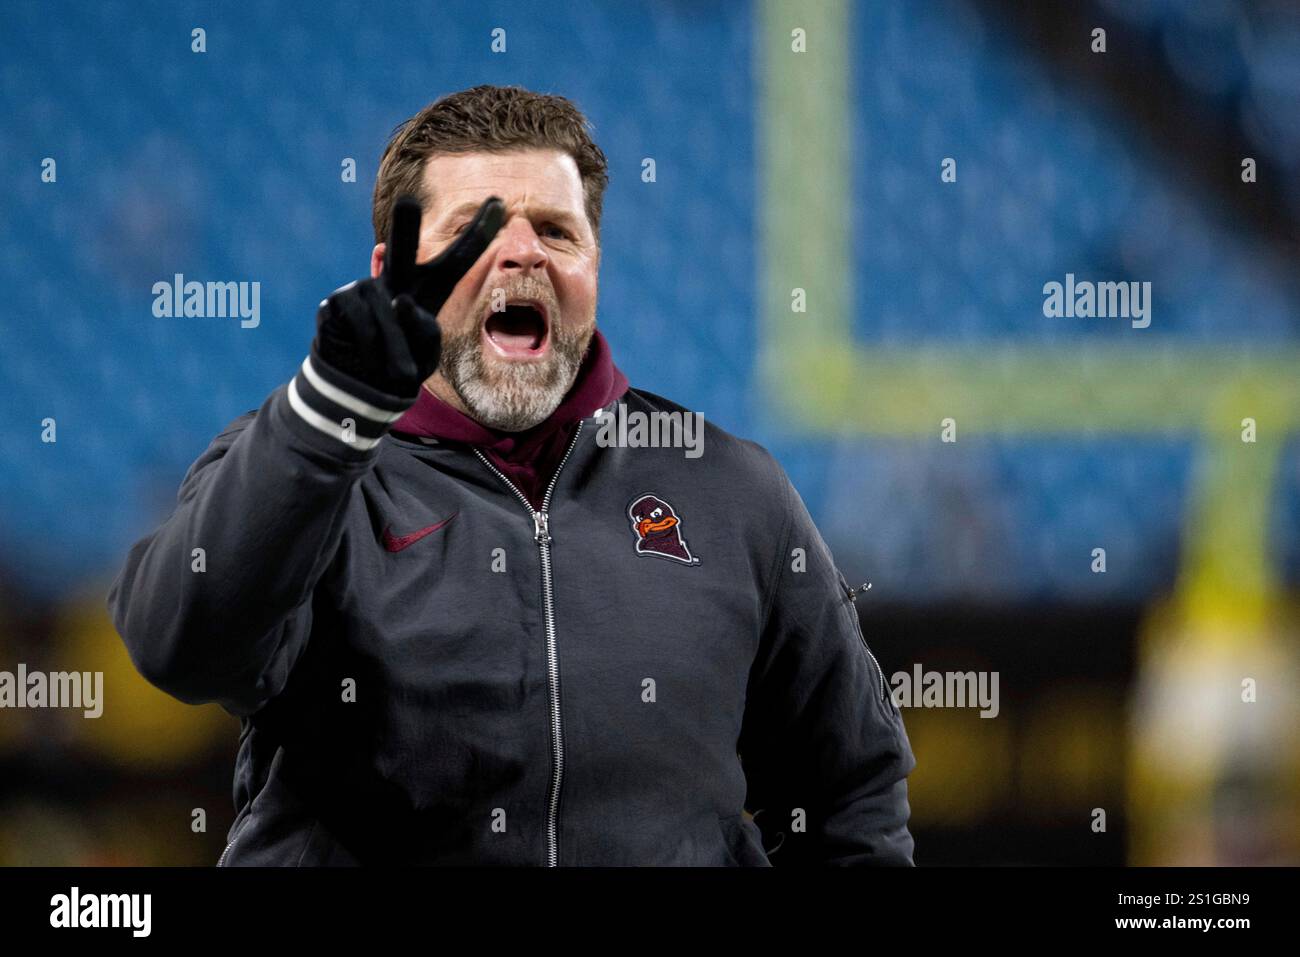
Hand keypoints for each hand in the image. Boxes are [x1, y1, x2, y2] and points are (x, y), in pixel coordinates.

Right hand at [312, 194, 504, 398]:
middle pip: (403, 247)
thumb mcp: (426, 352)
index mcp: (430, 287)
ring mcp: (365, 287)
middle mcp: (397, 277)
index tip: (501, 202)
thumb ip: (424, 330)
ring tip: (399, 372)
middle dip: (404, 225)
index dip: (478, 232)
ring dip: (395, 350)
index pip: (459, 257)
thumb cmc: (403, 363)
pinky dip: (371, 348)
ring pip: (388, 314)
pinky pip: (363, 324)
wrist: (364, 384)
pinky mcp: (338, 301)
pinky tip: (367, 355)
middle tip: (408, 201)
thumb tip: (400, 301)